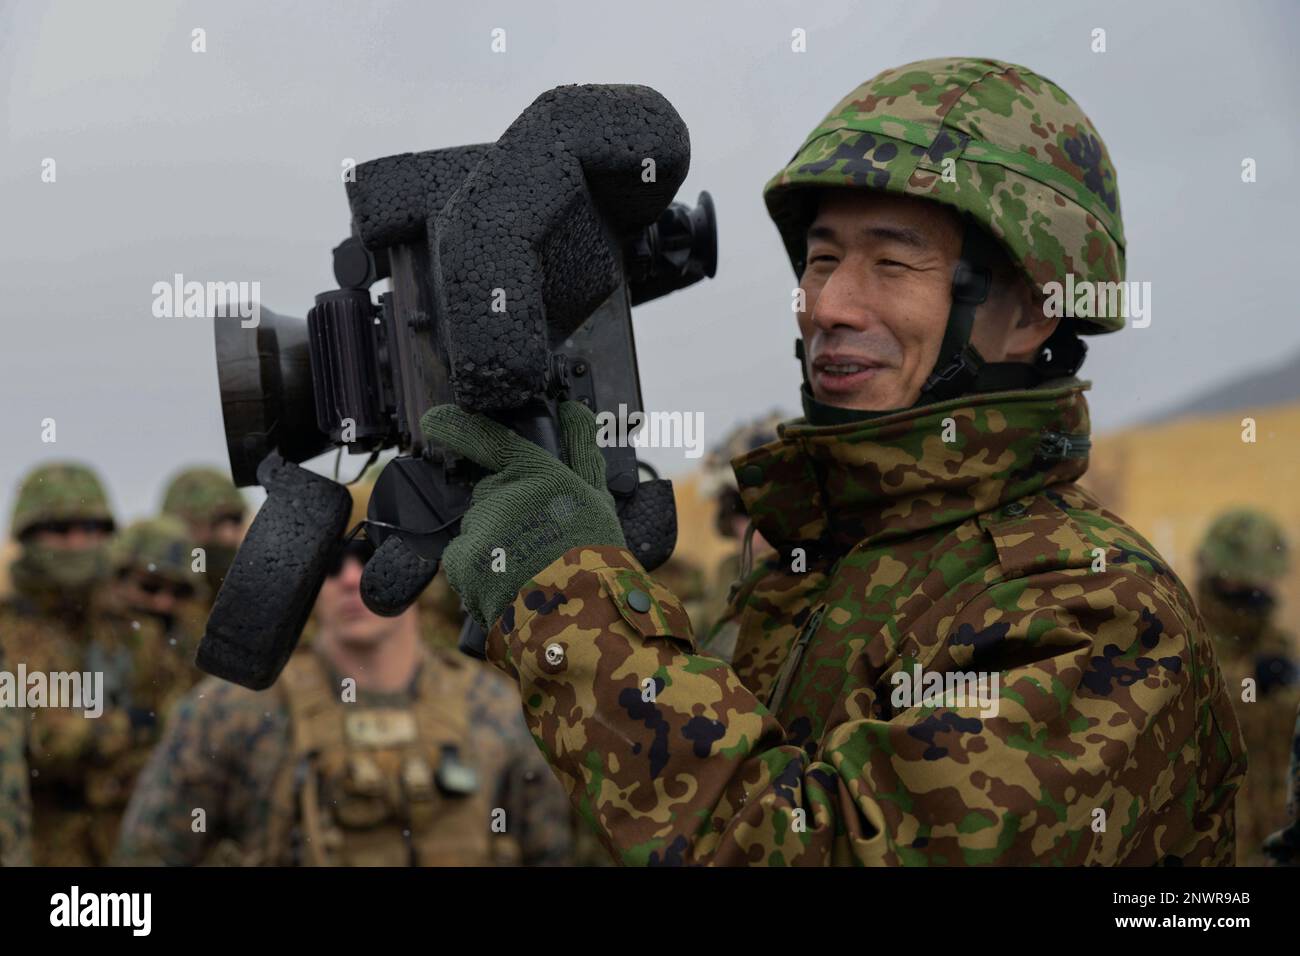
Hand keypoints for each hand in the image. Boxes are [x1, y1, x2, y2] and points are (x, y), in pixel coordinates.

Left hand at [420, 401, 625, 630]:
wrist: (576, 613)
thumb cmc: (593, 553)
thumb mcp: (597, 495)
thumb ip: (581, 449)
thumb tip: (573, 410)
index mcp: (532, 473)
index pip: (486, 439)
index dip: (456, 426)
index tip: (435, 419)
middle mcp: (500, 494)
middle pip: (489, 494)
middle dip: (506, 510)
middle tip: (538, 537)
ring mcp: (478, 528)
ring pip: (478, 528)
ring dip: (496, 543)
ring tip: (529, 565)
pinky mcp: (462, 561)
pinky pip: (465, 560)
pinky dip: (480, 570)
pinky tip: (508, 581)